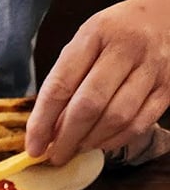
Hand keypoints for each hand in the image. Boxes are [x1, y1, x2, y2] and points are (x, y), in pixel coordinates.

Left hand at [26, 0, 169, 164]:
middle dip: (66, 139)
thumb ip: (67, 78)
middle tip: (55, 156)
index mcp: (96, 33)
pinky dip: (114, 141)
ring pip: (116, 119)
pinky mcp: (168, 88)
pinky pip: (138, 125)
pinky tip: (101, 142)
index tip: (32, 147)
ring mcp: (152, 68)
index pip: (61, 85)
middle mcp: (126, 48)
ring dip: (90, 142)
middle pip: (89, 106)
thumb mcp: (87, 41)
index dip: (42, 122)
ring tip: (77, 148)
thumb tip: (46, 129)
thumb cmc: (118, 34)